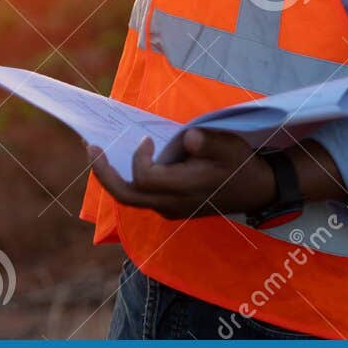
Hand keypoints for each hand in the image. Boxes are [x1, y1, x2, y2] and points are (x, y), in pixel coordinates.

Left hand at [88, 129, 275, 219]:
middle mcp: (172, 204)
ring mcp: (171, 209)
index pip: (145, 179)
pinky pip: (141, 197)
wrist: (258, 190)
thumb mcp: (230, 147)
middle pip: (127, 197)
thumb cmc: (241, 164)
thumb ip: (209, 143)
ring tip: (97, 152)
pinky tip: (121, 161)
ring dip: (112, 177)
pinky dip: (126, 179)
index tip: (146, 140)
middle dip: (104, 173)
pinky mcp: (172, 207)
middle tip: (90, 147)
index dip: (139, 158)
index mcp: (185, 189)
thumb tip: (190, 138)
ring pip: (132, 199)